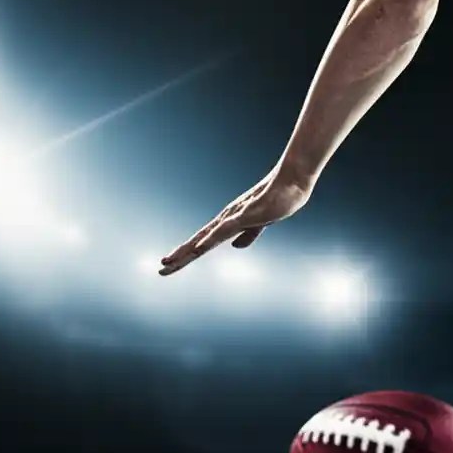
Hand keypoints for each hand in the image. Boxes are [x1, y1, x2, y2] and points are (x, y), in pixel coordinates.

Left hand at [159, 168, 310, 275]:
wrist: (291, 183)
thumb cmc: (277, 199)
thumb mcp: (259, 223)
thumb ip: (248, 235)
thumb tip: (235, 246)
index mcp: (228, 224)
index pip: (202, 242)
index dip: (185, 254)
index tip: (169, 264)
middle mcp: (225, 220)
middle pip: (197, 242)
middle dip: (179, 256)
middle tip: (160, 269)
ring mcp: (233, 217)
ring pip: (205, 238)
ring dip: (186, 250)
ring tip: (169, 262)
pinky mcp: (244, 215)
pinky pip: (224, 229)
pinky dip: (209, 239)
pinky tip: (198, 247)